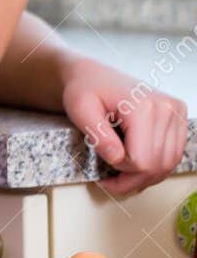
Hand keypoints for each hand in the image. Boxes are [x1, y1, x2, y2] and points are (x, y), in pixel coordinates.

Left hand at [62, 57, 188, 196]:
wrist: (94, 75)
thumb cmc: (84, 89)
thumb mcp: (79, 110)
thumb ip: (97, 135)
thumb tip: (117, 158)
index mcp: (144, 106)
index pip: (142, 160)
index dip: (121, 170)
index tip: (102, 163)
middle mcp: (167, 108)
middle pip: (158, 165)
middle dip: (133, 179)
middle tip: (110, 182)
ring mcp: (176, 112)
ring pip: (170, 163)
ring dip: (146, 177)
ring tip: (121, 175)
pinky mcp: (178, 117)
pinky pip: (174, 154)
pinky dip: (156, 166)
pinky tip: (135, 165)